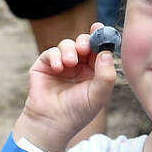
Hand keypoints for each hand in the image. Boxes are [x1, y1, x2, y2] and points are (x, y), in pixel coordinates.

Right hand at [17, 29, 117, 151]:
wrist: (51, 123)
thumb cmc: (77, 112)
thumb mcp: (98, 95)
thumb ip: (106, 75)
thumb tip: (106, 52)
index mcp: (94, 71)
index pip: (99, 50)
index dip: (100, 38)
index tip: (100, 28)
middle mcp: (78, 66)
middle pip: (83, 43)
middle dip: (84, 41)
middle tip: (84, 47)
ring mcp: (61, 65)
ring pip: (67, 45)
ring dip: (69, 50)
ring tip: (70, 63)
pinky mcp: (45, 66)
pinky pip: (51, 52)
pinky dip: (55, 56)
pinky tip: (59, 68)